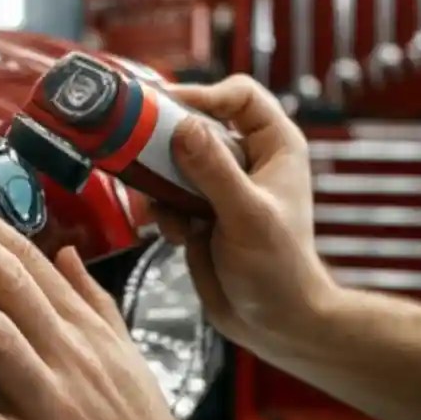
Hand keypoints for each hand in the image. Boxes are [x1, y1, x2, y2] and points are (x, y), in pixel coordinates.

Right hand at [153, 75, 338, 351]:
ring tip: (168, 211)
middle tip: (140, 152)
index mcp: (275, 146)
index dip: (204, 95)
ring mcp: (220, 186)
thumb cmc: (280, 272)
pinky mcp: (198, 212)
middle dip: (168, 143)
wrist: (273, 324)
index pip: (239, 95)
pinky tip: (178, 235)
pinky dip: (163, 212)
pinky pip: (165, 195)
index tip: (167, 108)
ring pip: (173, 160)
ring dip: (160, 183)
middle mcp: (247, 160)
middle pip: (196, 123)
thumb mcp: (247, 216)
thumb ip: (213, 171)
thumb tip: (183, 127)